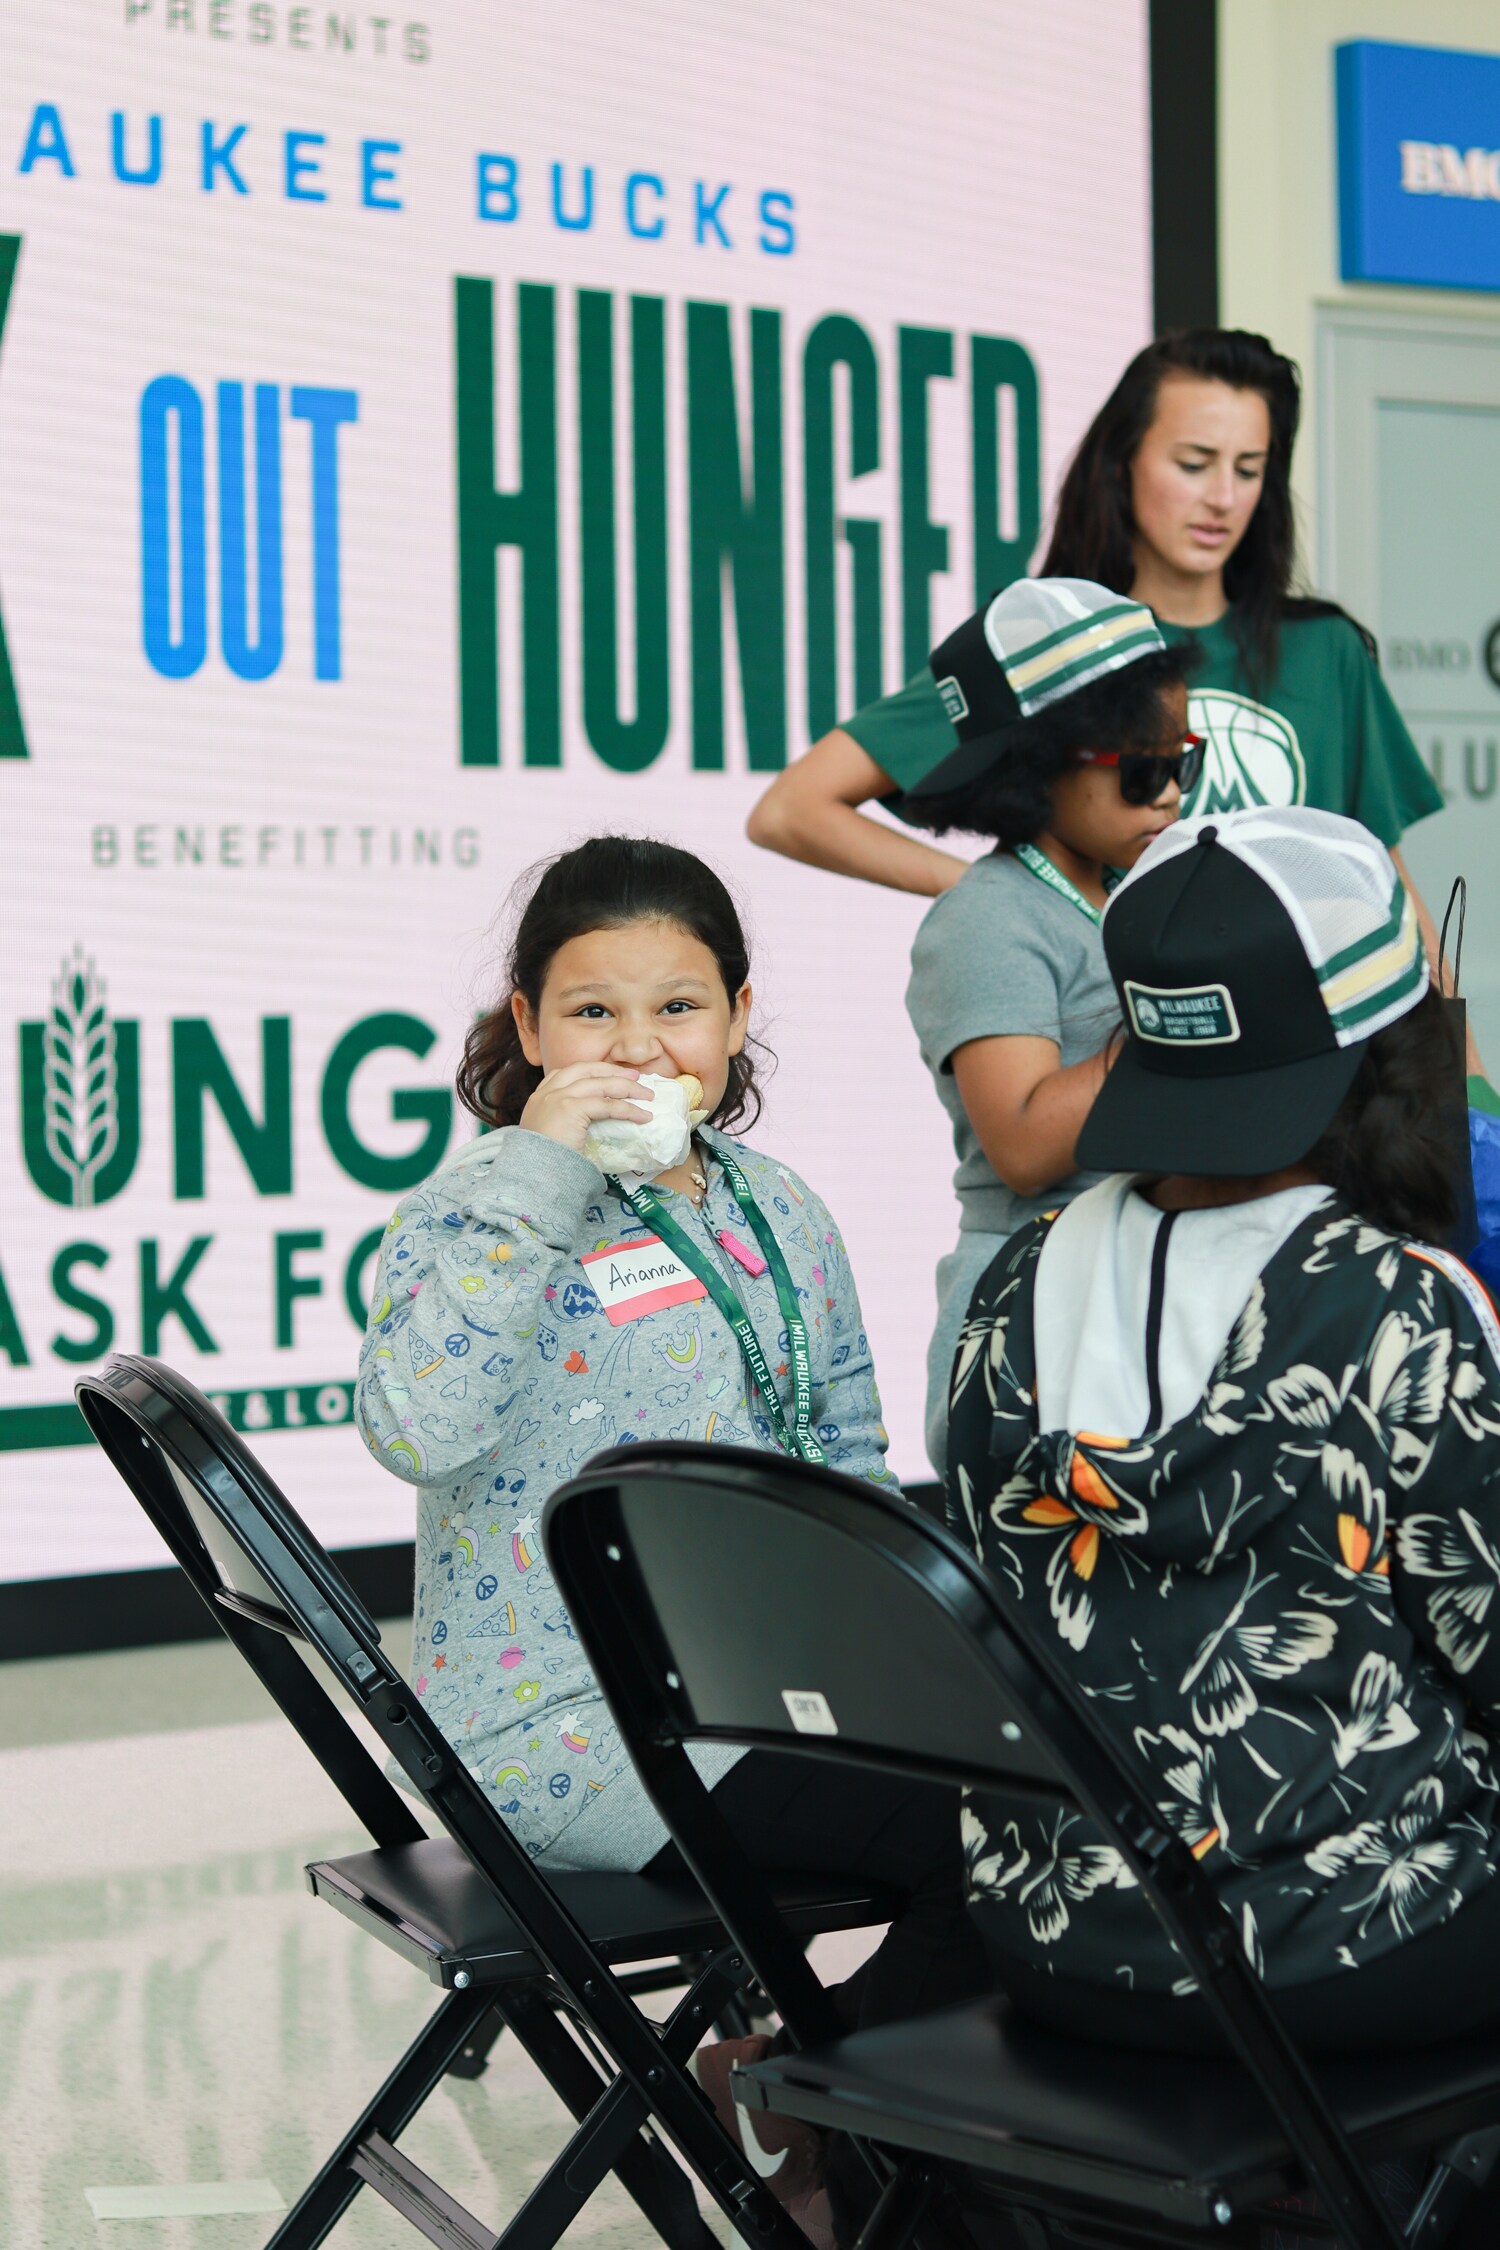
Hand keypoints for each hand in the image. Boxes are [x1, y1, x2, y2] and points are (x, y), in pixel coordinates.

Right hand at [520, 1062, 650, 1154]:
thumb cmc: (543, 1165)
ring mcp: (557, 1098)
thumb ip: (563, 1125)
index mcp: (538, 1098)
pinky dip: (628, 1109)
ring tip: (647, 1096)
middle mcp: (546, 1093)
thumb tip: (590, 1127)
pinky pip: (607, 1105)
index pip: (564, 1073)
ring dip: (628, 1087)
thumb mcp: (548, 1138)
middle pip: (585, 1070)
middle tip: (634, 1076)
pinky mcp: (571, 1108)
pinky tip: (642, 1116)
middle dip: (612, 1071)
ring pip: (600, 1084)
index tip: (607, 1074)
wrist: (532, 1176)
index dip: (589, 1071)